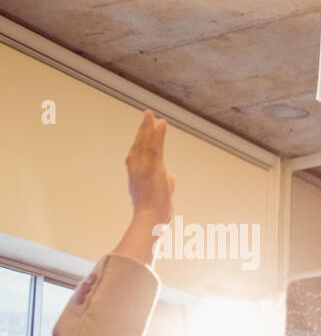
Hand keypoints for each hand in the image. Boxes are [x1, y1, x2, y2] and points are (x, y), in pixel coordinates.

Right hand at [126, 110, 174, 228]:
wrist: (149, 221)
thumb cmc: (154, 214)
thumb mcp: (161, 196)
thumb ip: (166, 184)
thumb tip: (170, 177)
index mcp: (136, 175)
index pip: (138, 153)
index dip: (140, 140)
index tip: (144, 131)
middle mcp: (136, 168)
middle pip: (139, 144)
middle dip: (143, 129)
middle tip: (147, 115)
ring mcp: (143, 167)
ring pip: (145, 142)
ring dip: (149, 127)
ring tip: (152, 114)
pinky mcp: (152, 168)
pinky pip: (154, 147)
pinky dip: (157, 134)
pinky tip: (160, 124)